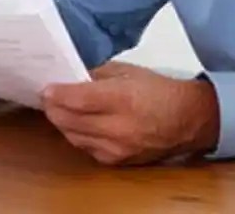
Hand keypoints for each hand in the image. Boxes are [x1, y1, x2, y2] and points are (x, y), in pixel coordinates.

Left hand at [41, 61, 220, 165]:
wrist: (189, 120)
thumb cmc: (160, 91)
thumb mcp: (129, 72)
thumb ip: (97, 75)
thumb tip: (71, 79)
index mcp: (123, 99)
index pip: (78, 99)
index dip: (56, 94)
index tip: (45, 89)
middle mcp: (119, 126)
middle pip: (70, 120)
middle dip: (53, 108)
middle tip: (47, 98)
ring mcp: (118, 147)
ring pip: (74, 137)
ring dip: (63, 123)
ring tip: (59, 110)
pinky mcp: (119, 161)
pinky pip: (87, 148)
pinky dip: (79, 136)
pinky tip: (79, 125)